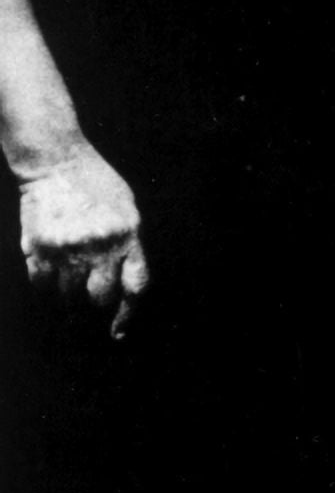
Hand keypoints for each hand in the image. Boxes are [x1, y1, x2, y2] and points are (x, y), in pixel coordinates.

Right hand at [15, 144, 148, 334]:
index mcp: (129, 235)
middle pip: (99, 298)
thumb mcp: (127, 209)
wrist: (58, 162)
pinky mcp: (42, 247)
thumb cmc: (96, 184)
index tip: (118, 331)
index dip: (127, 314)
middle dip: (94, 298)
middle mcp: (102, 244)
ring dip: (67, 289)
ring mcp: (71, 247)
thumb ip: (129, 244)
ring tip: (66, 267)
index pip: (135, 286)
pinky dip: (43, 281)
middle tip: (86, 287)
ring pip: (68, 295)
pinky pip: (41, 284)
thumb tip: (125, 286)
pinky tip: (47, 263)